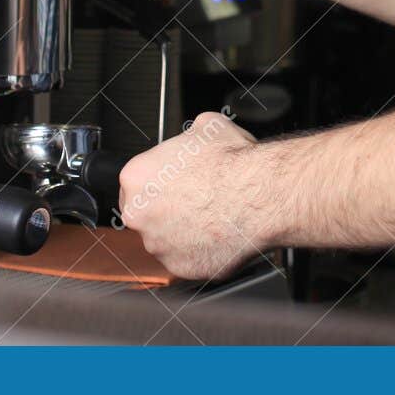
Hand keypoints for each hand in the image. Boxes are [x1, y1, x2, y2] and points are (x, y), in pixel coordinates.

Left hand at [119, 112, 263, 280]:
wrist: (258, 195)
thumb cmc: (232, 163)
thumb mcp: (206, 126)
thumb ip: (187, 137)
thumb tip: (193, 138)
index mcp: (137, 177)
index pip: (136, 181)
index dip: (159, 180)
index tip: (174, 181)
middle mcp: (140, 215)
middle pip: (146, 213)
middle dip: (167, 207)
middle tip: (194, 198)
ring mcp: (159, 245)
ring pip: (166, 238)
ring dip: (183, 230)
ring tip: (212, 215)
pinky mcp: (182, 267)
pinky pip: (188, 258)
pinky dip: (201, 249)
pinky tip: (219, 231)